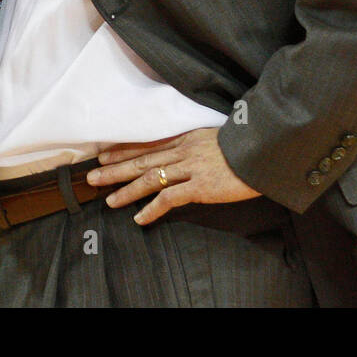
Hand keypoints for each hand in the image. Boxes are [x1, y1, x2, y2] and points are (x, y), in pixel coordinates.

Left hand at [87, 127, 260, 224]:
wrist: (265, 149)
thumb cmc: (246, 144)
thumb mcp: (218, 137)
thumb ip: (201, 144)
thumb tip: (190, 153)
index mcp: (187, 138)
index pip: (148, 144)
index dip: (124, 151)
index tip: (104, 155)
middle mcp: (184, 151)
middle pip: (142, 160)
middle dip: (115, 169)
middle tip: (92, 177)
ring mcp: (191, 168)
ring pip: (150, 178)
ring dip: (127, 190)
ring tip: (108, 201)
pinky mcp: (200, 187)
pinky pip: (170, 198)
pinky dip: (153, 209)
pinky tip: (140, 219)